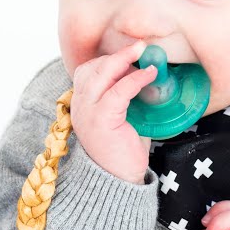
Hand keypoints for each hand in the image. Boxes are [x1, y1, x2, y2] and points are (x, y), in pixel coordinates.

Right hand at [69, 42, 158, 183]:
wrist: (118, 182)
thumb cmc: (122, 152)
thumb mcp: (121, 120)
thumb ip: (124, 99)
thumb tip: (145, 76)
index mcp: (81, 106)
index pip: (85, 73)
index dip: (106, 61)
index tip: (129, 56)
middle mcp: (79, 107)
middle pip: (91, 69)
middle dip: (115, 55)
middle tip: (139, 47)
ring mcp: (87, 113)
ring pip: (100, 74)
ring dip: (123, 60)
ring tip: (144, 53)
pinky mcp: (102, 120)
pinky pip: (118, 90)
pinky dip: (135, 79)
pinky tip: (150, 75)